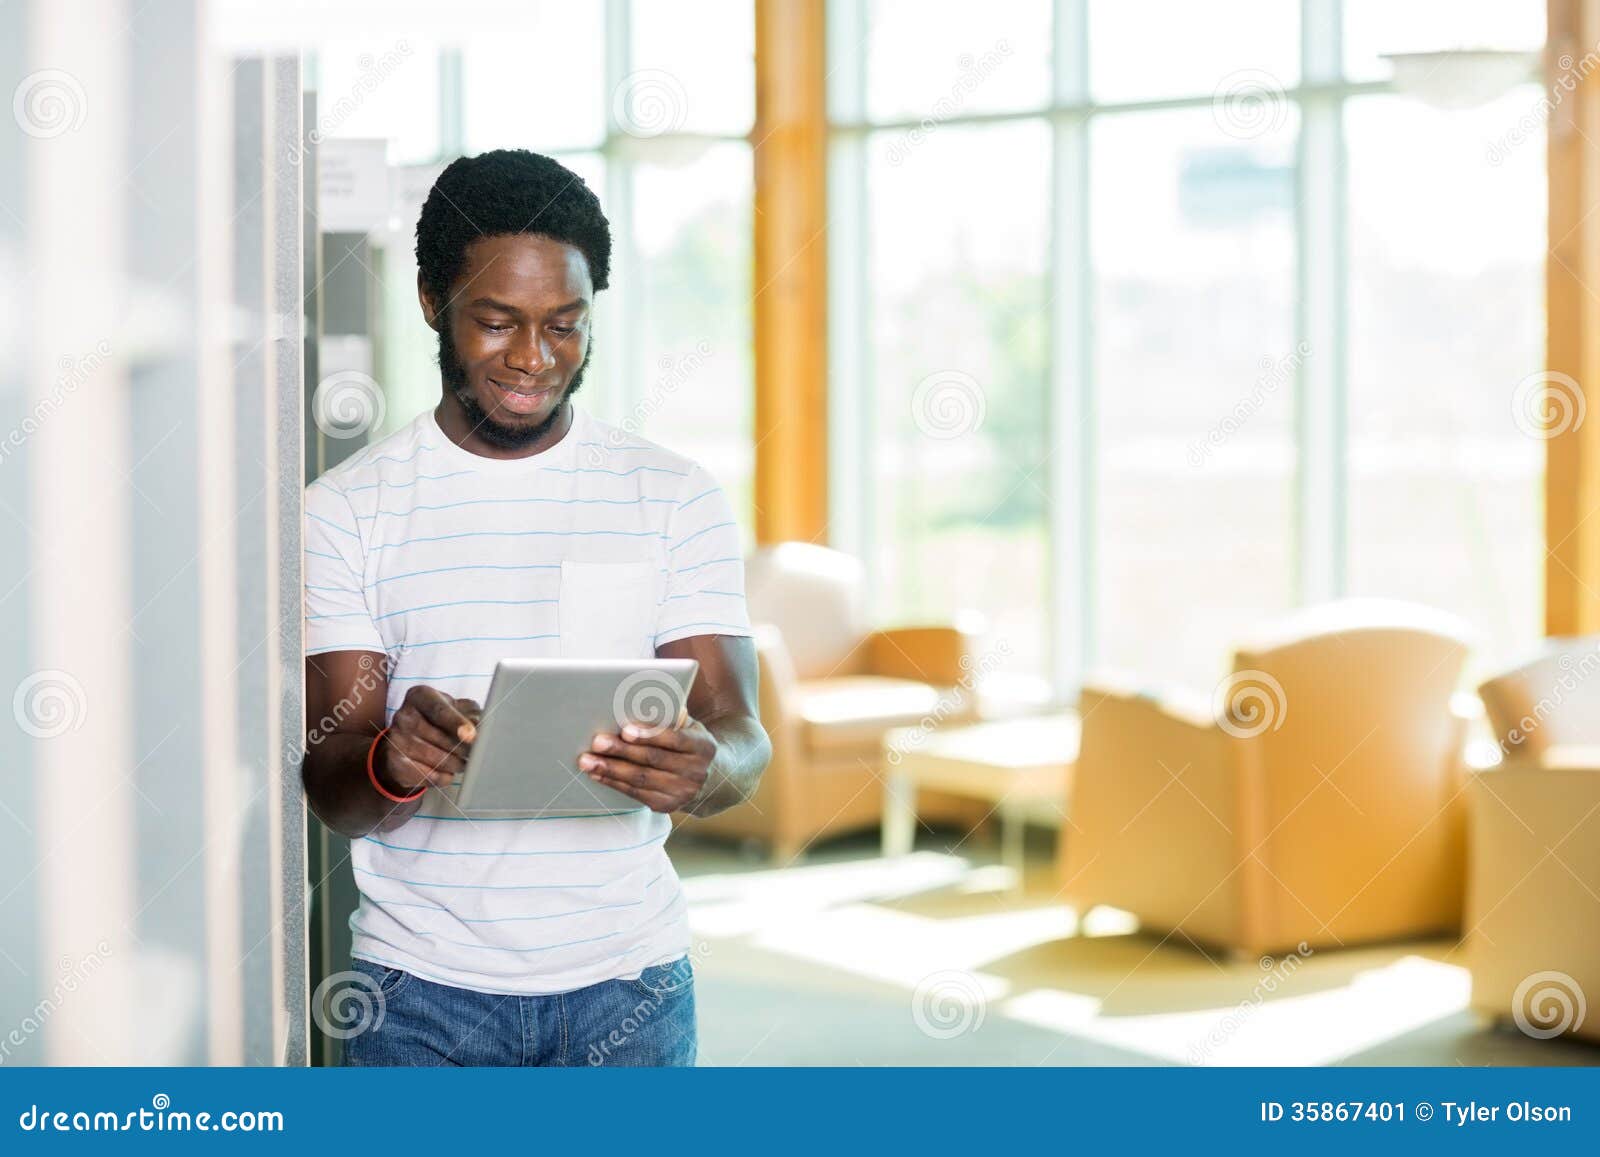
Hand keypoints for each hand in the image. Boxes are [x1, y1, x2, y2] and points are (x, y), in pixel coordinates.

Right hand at [380, 685, 480, 795]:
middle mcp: (403, 715)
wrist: (406, 741)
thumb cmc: (438, 720)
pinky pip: (428, 776)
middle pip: (441, 738)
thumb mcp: (455, 708)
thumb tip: (482, 730)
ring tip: (463, 762)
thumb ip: (470, 714)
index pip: (439, 710)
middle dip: (464, 749)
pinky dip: (444, 777)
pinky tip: (448, 772)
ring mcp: (396, 739)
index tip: (472, 736)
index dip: (457, 724)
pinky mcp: (394, 762)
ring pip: (436, 759)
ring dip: (457, 764)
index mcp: (419, 696)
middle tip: (475, 753)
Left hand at [579, 718, 716, 813]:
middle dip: (622, 751)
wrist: (710, 779)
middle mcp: (695, 772)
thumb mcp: (688, 727)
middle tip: (597, 743)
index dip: (649, 735)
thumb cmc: (688, 743)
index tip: (625, 729)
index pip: (674, 739)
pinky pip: (636, 794)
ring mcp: (682, 792)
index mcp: (702, 746)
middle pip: (653, 760)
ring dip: (611, 770)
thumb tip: (635, 704)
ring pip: (641, 779)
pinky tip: (598, 774)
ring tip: (588, 761)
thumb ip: (668, 718)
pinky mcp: (667, 806)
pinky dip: (614, 783)